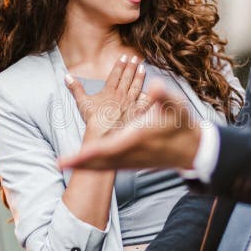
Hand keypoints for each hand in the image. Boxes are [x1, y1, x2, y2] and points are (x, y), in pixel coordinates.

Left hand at [57, 80, 201, 170]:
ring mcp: (132, 161)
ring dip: (86, 164)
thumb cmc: (182, 127)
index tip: (68, 159)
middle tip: (60, 164)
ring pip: (104, 166)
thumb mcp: (176, 107)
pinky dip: (96, 166)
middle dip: (80, 162)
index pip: (106, 149)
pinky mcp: (133, 163)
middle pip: (101, 161)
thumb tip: (154, 84)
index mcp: (136, 139)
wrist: (191, 149)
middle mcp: (131, 154)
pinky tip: (87, 164)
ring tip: (67, 164)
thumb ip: (163, 95)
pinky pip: (110, 166)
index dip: (86, 154)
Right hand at [65, 55, 152, 139]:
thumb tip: (66, 76)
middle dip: (131, 67)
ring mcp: (130, 103)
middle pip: (127, 78)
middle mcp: (121, 94)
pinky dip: (150, 94)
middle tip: (135, 58)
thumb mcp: (82, 102)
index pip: (115, 74)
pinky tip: (156, 88)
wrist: (103, 134)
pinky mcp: (138, 112)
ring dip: (140, 76)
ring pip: (136, 86)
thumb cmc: (93, 120)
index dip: (120, 65)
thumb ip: (76, 88)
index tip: (124, 57)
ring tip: (143, 67)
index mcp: (109, 91)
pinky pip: (146, 102)